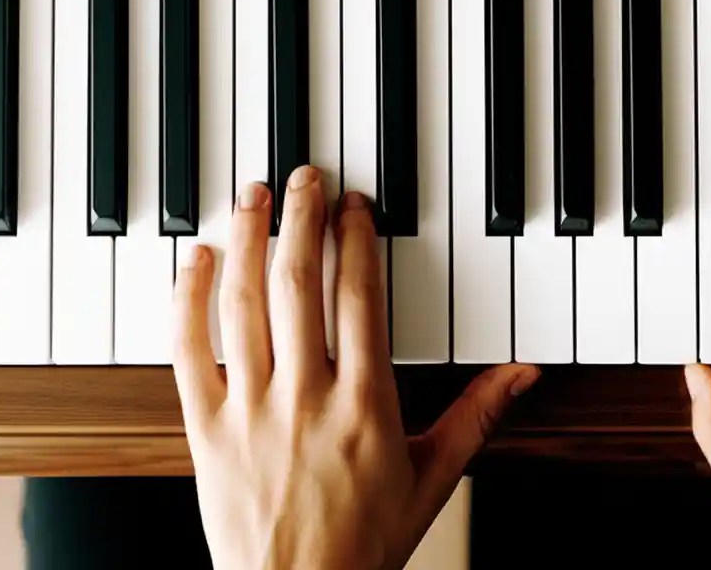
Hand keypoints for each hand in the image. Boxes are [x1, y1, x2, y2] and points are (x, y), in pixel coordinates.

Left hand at [172, 165, 539, 569]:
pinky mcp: (205, 428)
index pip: (358, 299)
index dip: (357, 242)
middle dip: (302, 221)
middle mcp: (305, 397)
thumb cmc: (364, 542)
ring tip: (254, 195)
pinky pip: (187, 352)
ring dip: (248, 241)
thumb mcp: (434, 477)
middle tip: (306, 177)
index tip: (355, 207)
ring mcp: (249, 409)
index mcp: (365, 404)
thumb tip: (523, 373)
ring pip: (242, 306)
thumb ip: (478, 415)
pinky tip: (199, 260)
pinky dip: (188, 300)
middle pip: (298, 286)